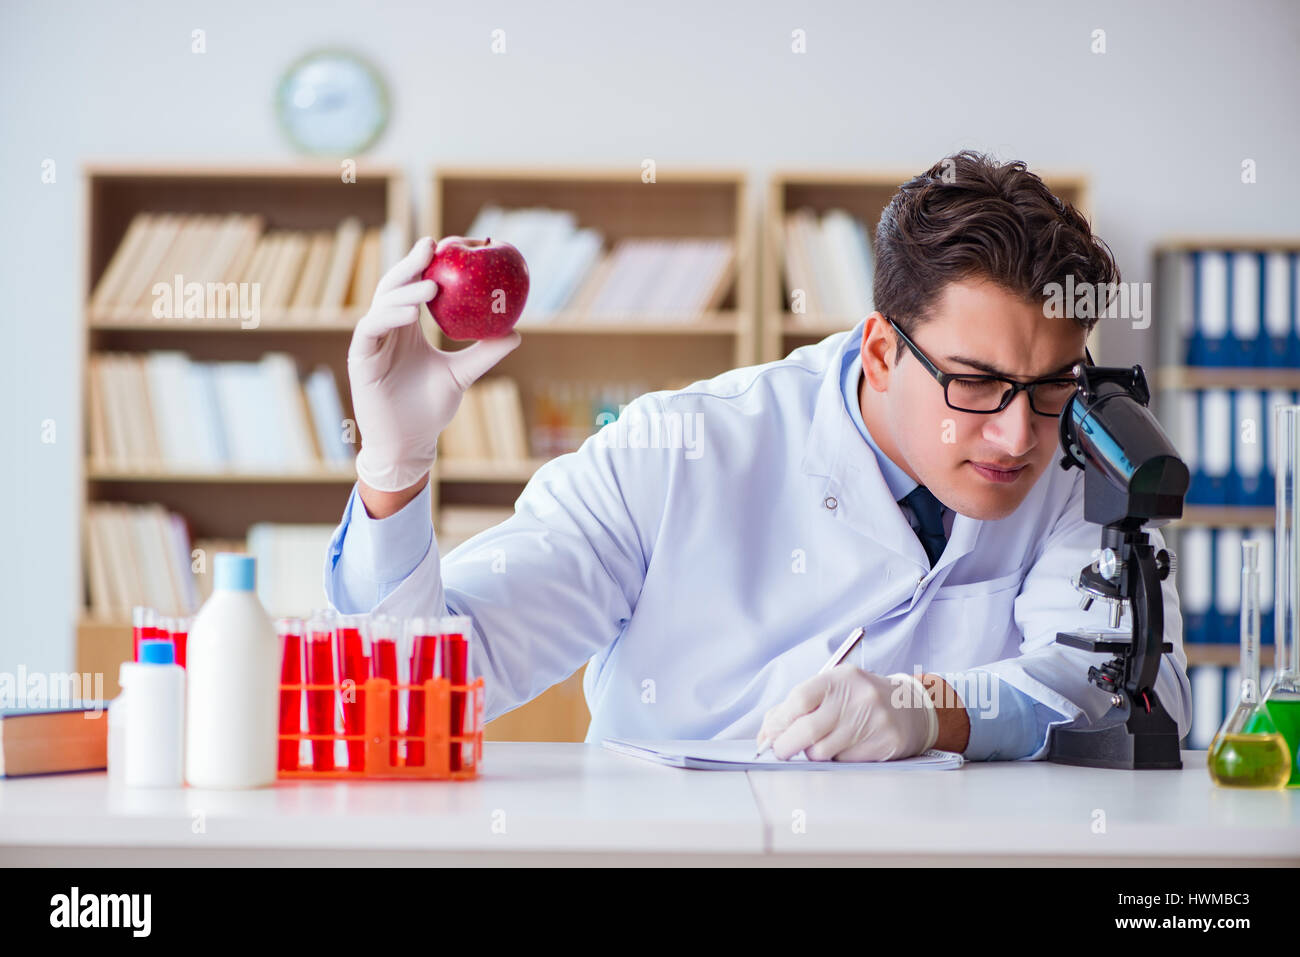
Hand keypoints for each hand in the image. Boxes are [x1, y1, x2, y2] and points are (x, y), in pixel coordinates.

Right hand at [349, 236, 521, 491]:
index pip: (413, 287)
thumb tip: (516, 333)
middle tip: (432, 247)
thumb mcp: (462, 375)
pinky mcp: (361, 359)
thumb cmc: (430, 409)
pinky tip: (411, 315)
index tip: (446, 245)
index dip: (424, 264)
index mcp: (407, 328)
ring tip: (431, 287)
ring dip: (405, 292)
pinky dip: (389, 318)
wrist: (410, 442)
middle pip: (395, 287)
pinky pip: (371, 330)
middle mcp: (387, 329)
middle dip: (411, 265)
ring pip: (383, 304)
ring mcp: (372, 342)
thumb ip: (484, 353)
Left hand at [756, 665, 937, 761]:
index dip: (779, 721)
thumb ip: (795, 707)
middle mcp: (857, 697)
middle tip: (781, 750)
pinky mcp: (885, 744)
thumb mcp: (831, 690)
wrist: (909, 708)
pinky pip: (844, 762)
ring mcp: (873, 721)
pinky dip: (837, 759)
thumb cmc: (858, 699)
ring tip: (823, 743)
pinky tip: (847, 746)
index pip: (800, 698)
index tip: (769, 736)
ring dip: (814, 753)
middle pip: (808, 730)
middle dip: (786, 745)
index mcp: (840, 678)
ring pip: (823, 752)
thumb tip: (765, 735)